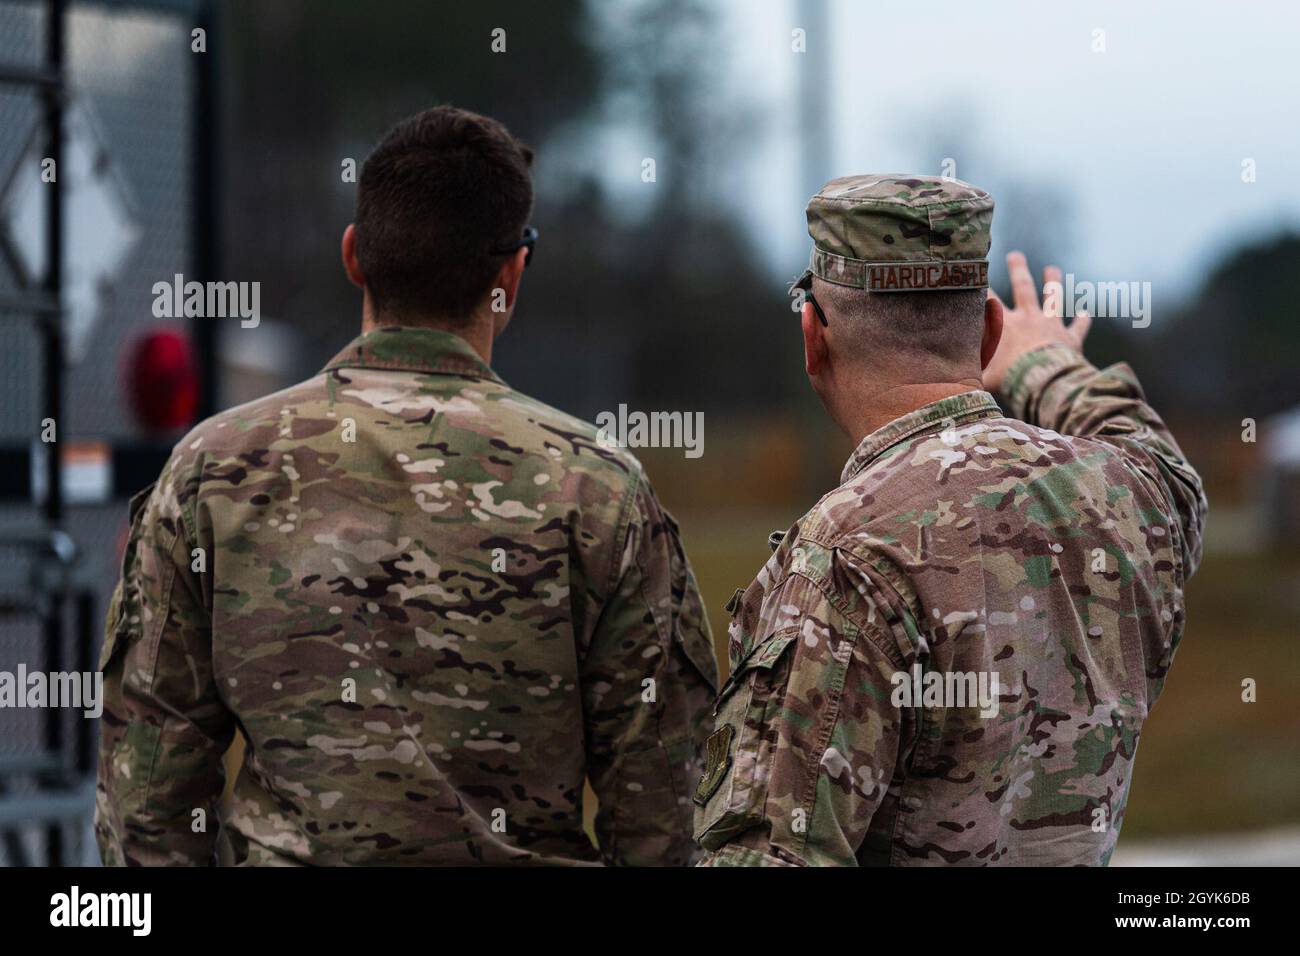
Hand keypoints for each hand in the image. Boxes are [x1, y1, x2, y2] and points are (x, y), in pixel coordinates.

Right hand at [982, 251, 1090, 391]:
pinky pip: (1078, 327)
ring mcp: (1051, 325)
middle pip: (1023, 287)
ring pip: (1053, 298)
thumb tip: (951, 379)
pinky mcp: (1070, 338)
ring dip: (1053, 283)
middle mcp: (1028, 318)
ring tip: (1052, 269)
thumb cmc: (1011, 378)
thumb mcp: (983, 377)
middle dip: (1018, 270)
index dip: (981, 285)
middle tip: (1015, 255)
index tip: (976, 273)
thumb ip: (969, 373)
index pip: (989, 299)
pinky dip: (1082, 321)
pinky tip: (1085, 313)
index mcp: (1005, 325)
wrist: (1044, 382)